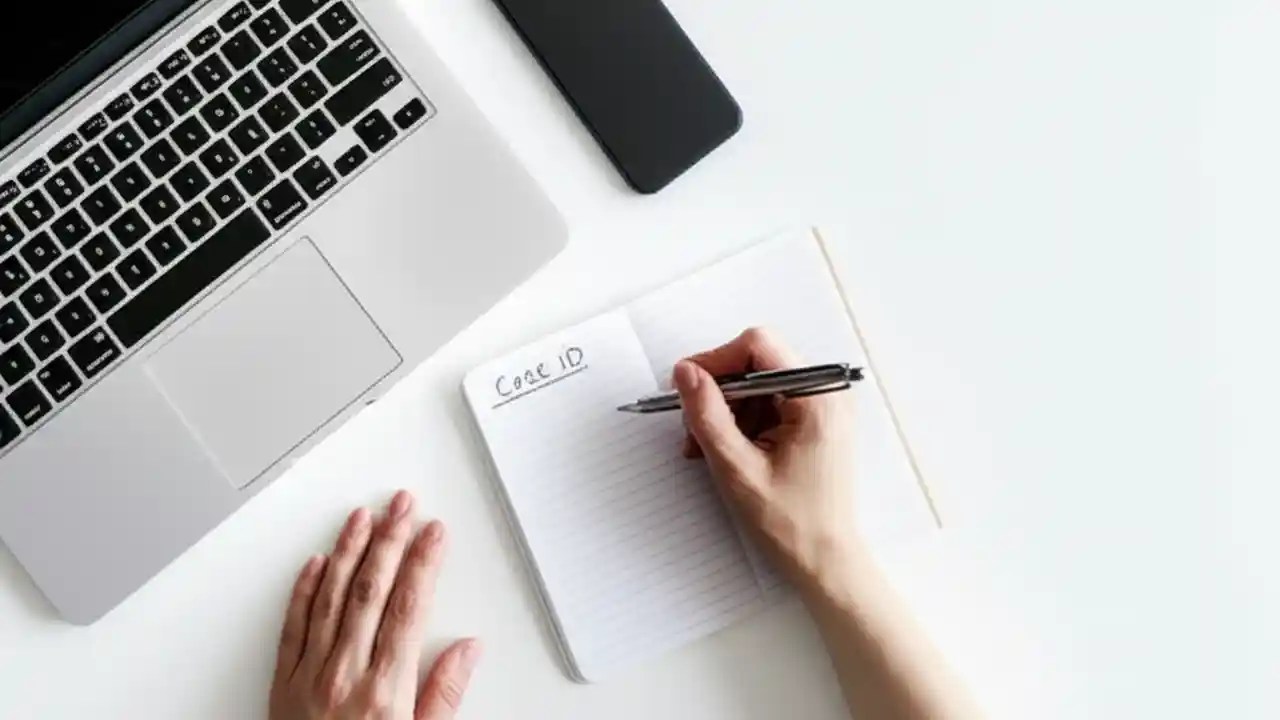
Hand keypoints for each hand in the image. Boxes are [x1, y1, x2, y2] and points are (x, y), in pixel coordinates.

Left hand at [269, 491, 481, 719]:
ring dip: (347, 551)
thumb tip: (466, 650)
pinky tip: (313, 564)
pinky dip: (303, 590)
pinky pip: (292, 626)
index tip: (435, 533)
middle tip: (402, 505)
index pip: (408, 607)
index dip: (424, 562)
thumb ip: (444, 696)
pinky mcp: (283, 684)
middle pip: (369, 590)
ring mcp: (309, 676)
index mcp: (384, 690)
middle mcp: (344, 675)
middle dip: (389, 539)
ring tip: (361, 518)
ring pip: (329, 597)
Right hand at [674, 328, 860, 593]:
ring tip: (704, 448)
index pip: (758, 346)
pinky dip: (741, 421)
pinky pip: (768, 403)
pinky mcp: (813, 421)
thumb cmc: (789, 523)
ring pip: (757, 383)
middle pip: (756, 362)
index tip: (687, 386)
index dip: (716, 360)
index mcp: (817, 398)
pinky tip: (724, 449)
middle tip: (691, 428)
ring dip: (725, 409)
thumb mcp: (736, 467)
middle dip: (718, 391)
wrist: (824, 560)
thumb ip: (707, 414)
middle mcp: (826, 392)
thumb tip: (684, 372)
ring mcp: (822, 406)